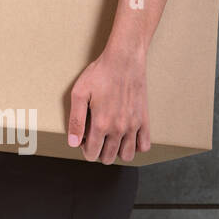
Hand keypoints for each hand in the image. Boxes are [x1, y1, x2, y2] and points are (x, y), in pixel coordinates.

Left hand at [66, 45, 150, 163]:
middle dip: (99, 153)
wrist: (124, 60)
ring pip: (128, 155)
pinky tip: (128, 137)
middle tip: (95, 139)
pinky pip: (145, 145)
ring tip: (110, 140)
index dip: (85, 151)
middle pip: (109, 157)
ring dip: (117, 152)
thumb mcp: (79, 94)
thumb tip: (73, 143)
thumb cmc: (99, 74)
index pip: (92, 152)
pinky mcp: (144, 119)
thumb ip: (76, 120)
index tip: (83, 142)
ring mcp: (134, 125)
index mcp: (101, 124)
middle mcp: (119, 128)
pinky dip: (137, 146)